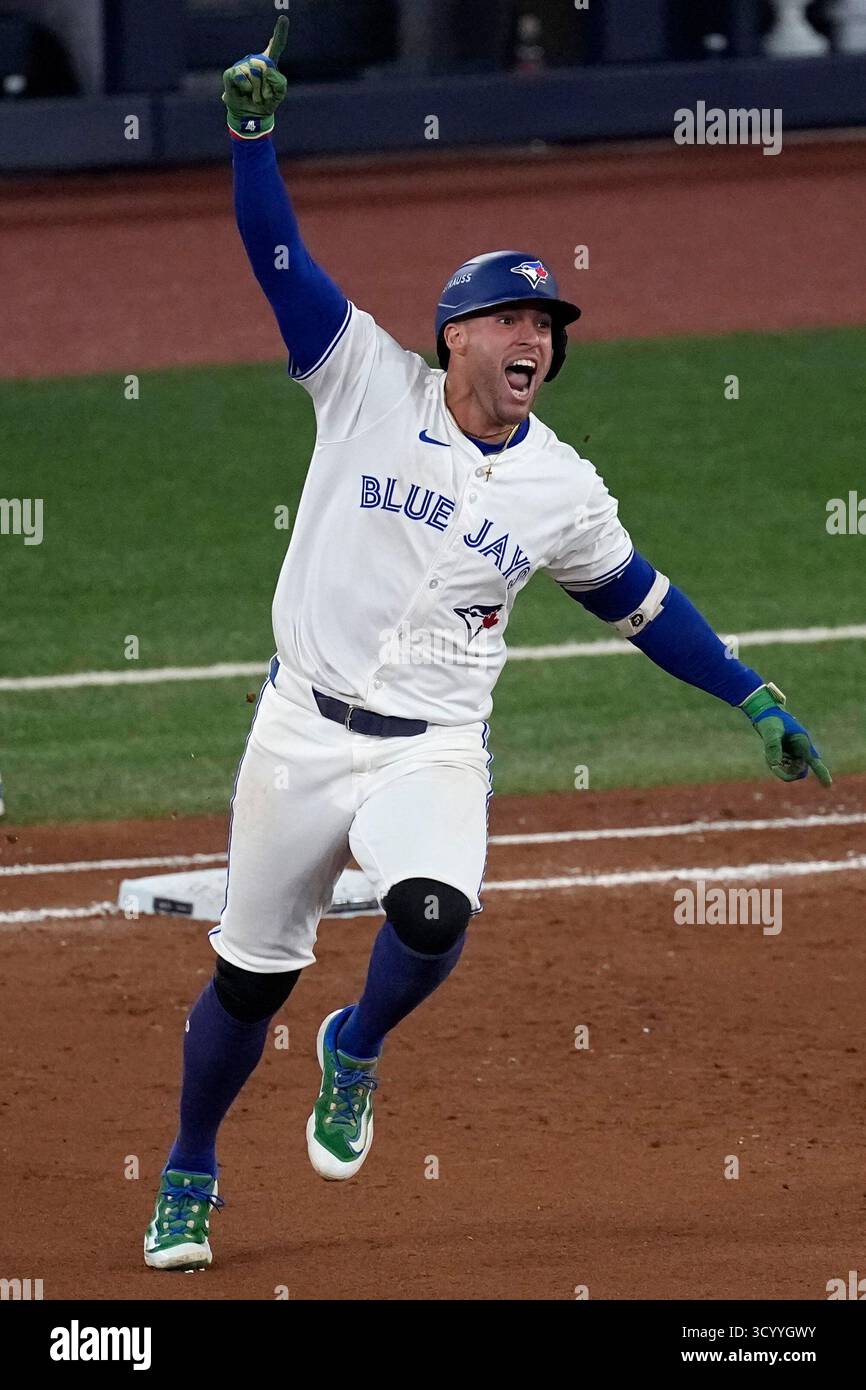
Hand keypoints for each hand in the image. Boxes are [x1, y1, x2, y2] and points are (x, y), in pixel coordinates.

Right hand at [222, 14, 288, 137]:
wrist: (251, 117)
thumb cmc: (266, 102)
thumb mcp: (279, 94)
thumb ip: (280, 82)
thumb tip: (266, 70)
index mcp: (270, 63)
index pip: (277, 45)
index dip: (280, 32)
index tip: (283, 18)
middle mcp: (255, 60)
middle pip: (265, 66)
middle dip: (267, 86)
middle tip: (263, 96)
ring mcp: (242, 65)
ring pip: (253, 73)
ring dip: (256, 90)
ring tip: (253, 95)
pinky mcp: (231, 73)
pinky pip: (240, 76)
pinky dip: (244, 88)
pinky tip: (242, 92)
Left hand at [741, 683, 831, 785]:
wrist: (767, 714)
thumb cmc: (771, 720)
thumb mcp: (771, 731)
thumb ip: (773, 746)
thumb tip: (775, 764)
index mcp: (803, 743)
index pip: (815, 762)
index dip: (822, 774)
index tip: (828, 785)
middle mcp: (802, 751)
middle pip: (800, 772)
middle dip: (787, 773)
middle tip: (773, 767)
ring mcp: (796, 754)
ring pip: (790, 771)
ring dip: (779, 768)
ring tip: (767, 753)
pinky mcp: (789, 756)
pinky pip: (783, 768)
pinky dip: (775, 764)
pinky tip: (768, 752)